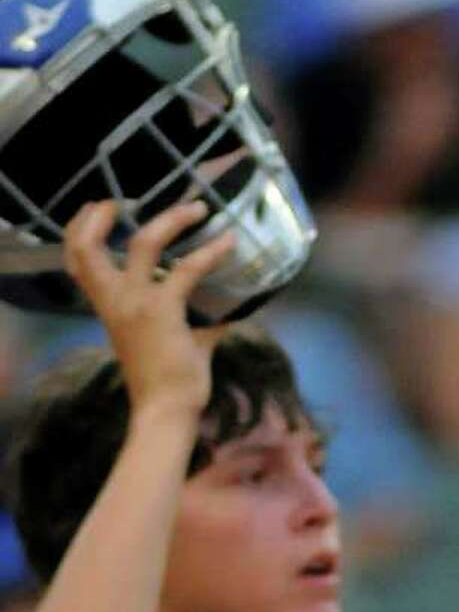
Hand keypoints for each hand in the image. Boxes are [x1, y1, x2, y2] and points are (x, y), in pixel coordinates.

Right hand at [60, 197, 236, 420]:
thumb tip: (227, 311)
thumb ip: (195, 322)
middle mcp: (116, 298)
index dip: (79, 230)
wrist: (165, 411)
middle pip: (89, 244)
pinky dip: (211, 252)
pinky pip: (188, 269)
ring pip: (145, 242)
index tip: (96, 210)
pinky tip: (229, 243)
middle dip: (103, 215)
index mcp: (108, 305)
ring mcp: (139, 301)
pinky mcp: (165, 310)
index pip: (77, 261)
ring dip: (172, 218)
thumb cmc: (166, 384)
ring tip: (197, 208)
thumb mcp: (174, 343)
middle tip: (127, 199)